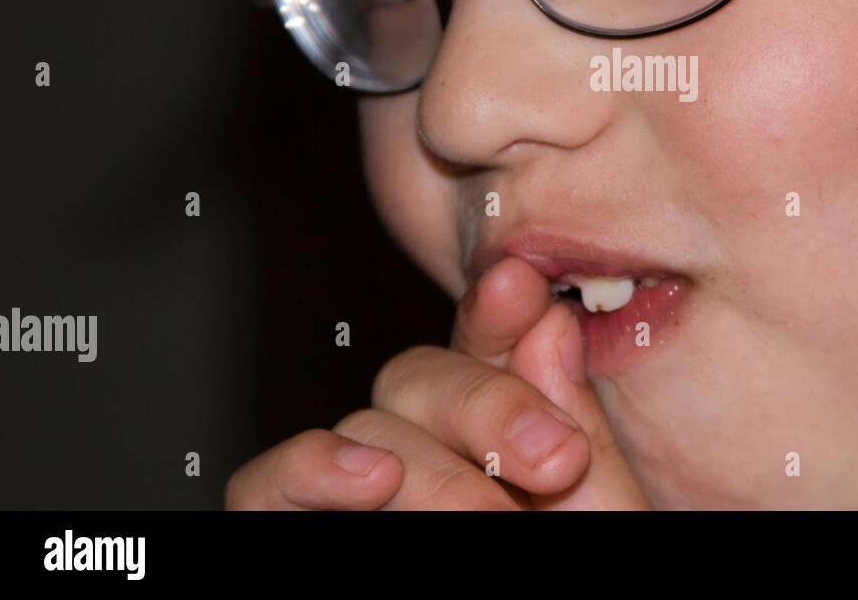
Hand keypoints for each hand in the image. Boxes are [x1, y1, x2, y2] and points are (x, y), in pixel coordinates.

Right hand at [224, 257, 648, 508]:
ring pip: (364, 423)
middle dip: (487, 402)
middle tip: (553, 462)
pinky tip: (370, 485)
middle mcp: (426, 459)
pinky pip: (265, 485)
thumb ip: (572, 431)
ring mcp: (357, 497)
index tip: (521, 288)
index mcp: (501, 444)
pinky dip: (311, 470)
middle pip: (419, 373)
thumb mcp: (592, 525)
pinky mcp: (293, 536)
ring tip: (488, 519)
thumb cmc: (567, 596)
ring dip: (429, 461)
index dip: (496, 309)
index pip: (486, 348)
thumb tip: (547, 320)